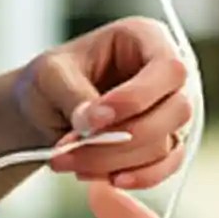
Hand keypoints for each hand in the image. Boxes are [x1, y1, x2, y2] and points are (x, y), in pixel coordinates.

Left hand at [14, 17, 190, 189]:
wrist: (43, 110)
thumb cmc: (50, 80)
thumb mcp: (50, 75)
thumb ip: (73, 94)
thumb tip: (96, 122)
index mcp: (146, 39)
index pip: (168, 68)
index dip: (137, 96)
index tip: (97, 118)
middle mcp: (168, 75)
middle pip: (176, 111)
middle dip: (120, 137)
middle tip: (69, 147)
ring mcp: (170, 111)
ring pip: (166, 144)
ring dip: (115, 160)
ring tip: (67, 161)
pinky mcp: (166, 144)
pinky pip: (165, 168)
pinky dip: (133, 177)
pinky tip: (100, 178)